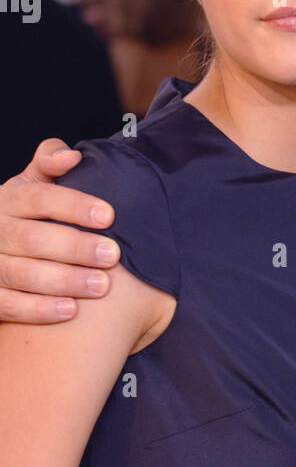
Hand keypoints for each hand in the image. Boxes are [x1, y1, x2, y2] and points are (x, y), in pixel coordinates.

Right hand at [0, 140, 119, 323]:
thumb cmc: (21, 214)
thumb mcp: (28, 185)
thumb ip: (48, 164)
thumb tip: (71, 155)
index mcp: (7, 200)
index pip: (40, 198)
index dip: (74, 205)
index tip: (109, 215)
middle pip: (33, 238)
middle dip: (76, 247)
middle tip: (113, 255)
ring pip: (21, 274)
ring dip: (63, 281)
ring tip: (100, 285)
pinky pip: (7, 305)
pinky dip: (37, 309)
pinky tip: (69, 310)